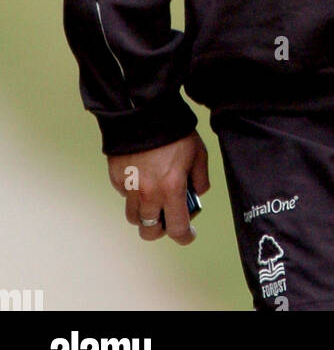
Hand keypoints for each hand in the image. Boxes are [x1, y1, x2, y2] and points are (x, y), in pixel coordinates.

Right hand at [108, 131, 208, 245]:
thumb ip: (200, 179)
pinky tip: (142, 178)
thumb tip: (196, 194)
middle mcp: (148, 193)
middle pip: (149, 231)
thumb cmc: (174, 132)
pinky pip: (124, 196)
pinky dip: (133, 194)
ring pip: (133, 217)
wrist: (144, 112)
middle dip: (160, 229)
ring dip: (145, 213)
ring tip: (153, 198)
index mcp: (171, 188)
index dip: (184, 237)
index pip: (176, 228)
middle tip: (167, 218)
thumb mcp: (198, 153)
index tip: (187, 235)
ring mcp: (129, 187)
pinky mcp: (117, 178)